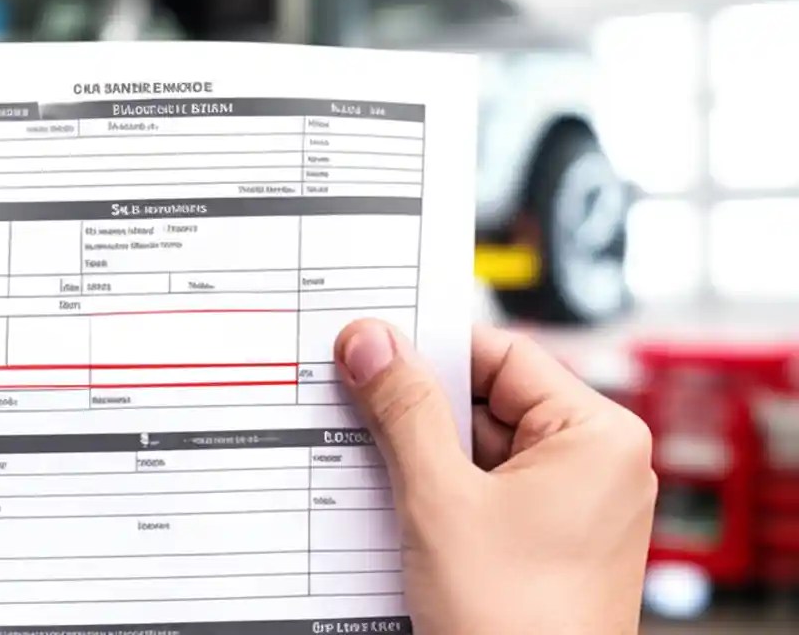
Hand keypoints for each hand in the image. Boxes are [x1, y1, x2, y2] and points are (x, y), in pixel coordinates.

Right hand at [335, 319, 655, 634]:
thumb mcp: (441, 498)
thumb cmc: (517, 623)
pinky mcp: (540, 542)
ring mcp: (568, 507)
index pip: (502, 355)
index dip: (431, 349)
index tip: (370, 346)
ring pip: (475, 450)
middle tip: (354, 402)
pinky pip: (479, 491)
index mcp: (597, 436)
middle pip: (486, 402)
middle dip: (417, 409)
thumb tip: (373, 343)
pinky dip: (433, 491)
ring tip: (373, 466)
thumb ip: (404, 410)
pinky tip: (391, 501)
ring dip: (419, 454)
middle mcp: (593, 465)